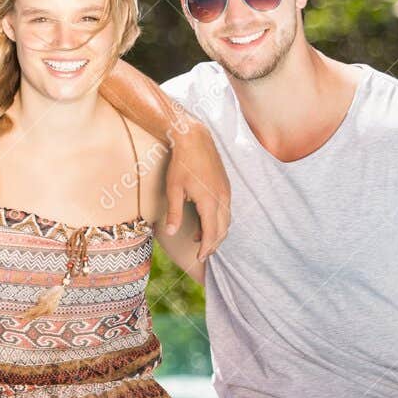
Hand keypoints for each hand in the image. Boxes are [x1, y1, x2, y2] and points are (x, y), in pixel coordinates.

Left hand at [163, 109, 230, 260]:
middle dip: (213, 244)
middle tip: (201, 255)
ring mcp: (226, 191)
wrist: (195, 140)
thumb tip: (170, 232)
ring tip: (199, 240)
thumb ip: (174, 213)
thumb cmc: (181, 164)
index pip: (211, 232)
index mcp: (209, 201)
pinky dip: (217, 220)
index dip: (206, 247)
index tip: (199, 258)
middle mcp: (222, 198)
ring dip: (215, 232)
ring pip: (226, 220)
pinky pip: (225, 209)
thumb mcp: (173, 189)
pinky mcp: (225, 186)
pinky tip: (203, 221)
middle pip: (222, 229)